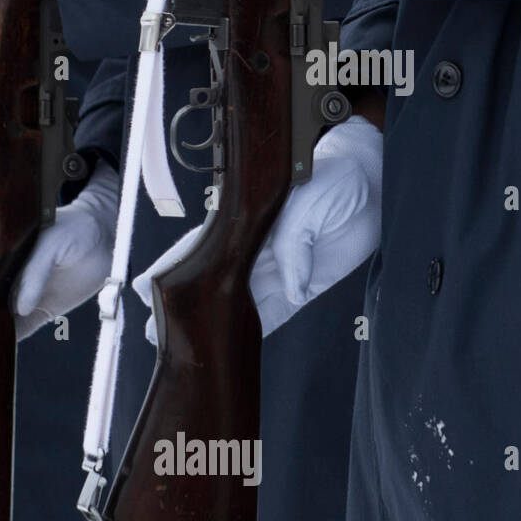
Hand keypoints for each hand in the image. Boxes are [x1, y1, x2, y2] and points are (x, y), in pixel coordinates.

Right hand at [0, 160, 118, 343]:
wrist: (107, 237)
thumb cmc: (76, 228)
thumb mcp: (53, 241)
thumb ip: (35, 271)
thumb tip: (21, 307)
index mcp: (2, 254)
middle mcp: (8, 277)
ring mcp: (23, 295)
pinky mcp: (42, 311)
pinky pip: (21, 331)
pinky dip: (6, 342)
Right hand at [135, 117, 383, 342]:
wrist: (374, 184)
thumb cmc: (335, 176)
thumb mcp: (308, 200)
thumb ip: (293, 242)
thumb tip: (289, 287)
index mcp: (247, 222)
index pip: (201, 247)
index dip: (172, 266)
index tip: (146, 287)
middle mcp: (256, 248)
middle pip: (211, 282)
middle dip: (182, 305)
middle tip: (154, 329)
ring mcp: (278, 269)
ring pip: (236, 302)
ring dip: (214, 323)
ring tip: (185, 343)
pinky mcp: (304, 285)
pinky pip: (277, 312)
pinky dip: (257, 327)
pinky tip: (233, 344)